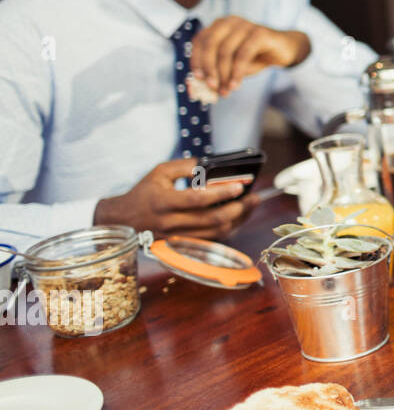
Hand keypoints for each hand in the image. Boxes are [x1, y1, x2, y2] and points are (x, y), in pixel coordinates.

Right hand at [94, 158, 259, 239]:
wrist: (124, 220)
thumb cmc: (144, 193)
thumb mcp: (159, 172)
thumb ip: (185, 167)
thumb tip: (211, 165)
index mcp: (163, 202)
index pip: (197, 199)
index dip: (221, 193)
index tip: (239, 185)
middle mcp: (171, 222)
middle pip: (212, 220)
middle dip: (238, 208)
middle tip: (253, 197)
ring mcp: (177, 237)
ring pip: (215, 232)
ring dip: (238, 220)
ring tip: (250, 206)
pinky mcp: (183, 245)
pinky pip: (212, 240)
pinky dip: (228, 229)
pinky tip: (238, 217)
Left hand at [191, 16, 309, 97]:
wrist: (284, 51)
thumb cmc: (255, 57)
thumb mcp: (233, 66)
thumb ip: (217, 73)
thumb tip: (200, 89)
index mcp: (218, 26)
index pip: (200, 40)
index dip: (196, 60)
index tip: (197, 79)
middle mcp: (229, 22)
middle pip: (210, 44)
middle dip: (208, 68)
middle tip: (211, 86)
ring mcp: (245, 25)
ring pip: (225, 50)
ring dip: (223, 73)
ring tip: (226, 90)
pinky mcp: (260, 32)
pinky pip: (243, 54)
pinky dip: (237, 72)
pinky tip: (236, 84)